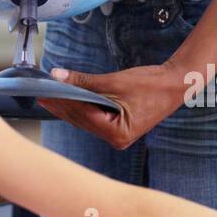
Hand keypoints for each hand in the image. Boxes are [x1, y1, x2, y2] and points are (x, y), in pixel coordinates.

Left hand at [36, 60, 189, 147]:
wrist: (175, 84)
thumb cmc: (150, 85)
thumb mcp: (114, 82)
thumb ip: (84, 81)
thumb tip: (57, 76)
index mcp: (117, 134)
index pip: (82, 115)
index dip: (62, 102)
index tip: (45, 90)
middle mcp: (115, 139)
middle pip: (81, 120)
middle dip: (61, 106)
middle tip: (40, 93)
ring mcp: (117, 136)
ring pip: (85, 120)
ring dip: (68, 108)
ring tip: (48, 96)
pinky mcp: (118, 128)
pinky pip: (93, 118)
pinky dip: (81, 108)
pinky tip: (67, 100)